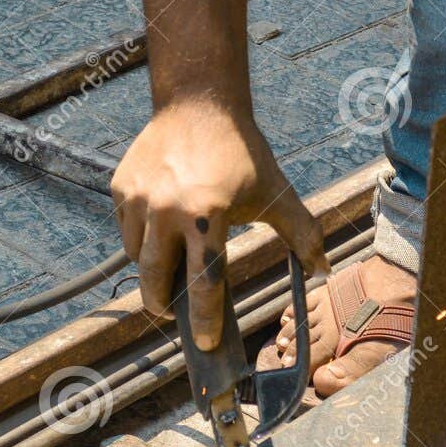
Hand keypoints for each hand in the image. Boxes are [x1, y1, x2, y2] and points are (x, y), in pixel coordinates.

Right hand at [112, 100, 328, 349]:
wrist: (199, 102)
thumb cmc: (242, 153)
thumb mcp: (276, 192)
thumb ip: (301, 233)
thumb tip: (323, 269)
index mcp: (208, 216)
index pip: (204, 282)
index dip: (204, 320)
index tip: (205, 344)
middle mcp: (167, 210)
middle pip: (156, 281)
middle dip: (163, 307)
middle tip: (173, 316)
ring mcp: (140, 199)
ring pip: (137, 257)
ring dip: (151, 272)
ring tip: (166, 272)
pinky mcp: (122, 188)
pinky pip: (127, 230)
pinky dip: (139, 240)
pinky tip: (158, 233)